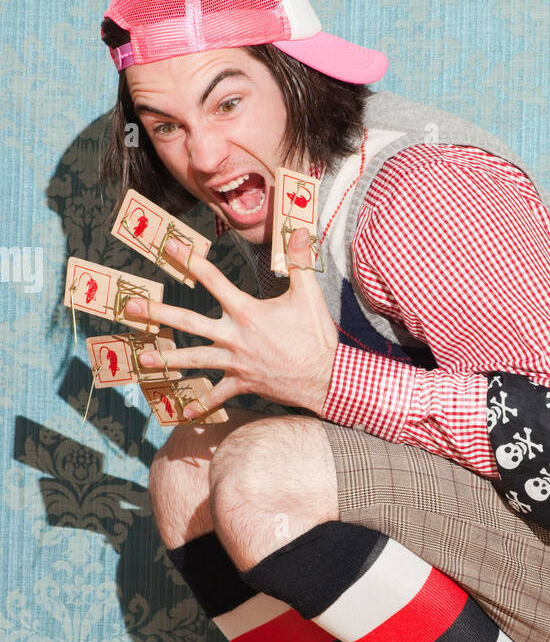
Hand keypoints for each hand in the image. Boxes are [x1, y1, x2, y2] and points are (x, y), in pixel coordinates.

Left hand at [125, 230, 337, 417]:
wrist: (325, 377)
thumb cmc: (316, 336)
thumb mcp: (309, 294)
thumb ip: (299, 261)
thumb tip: (297, 230)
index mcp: (247, 312)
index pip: (213, 280)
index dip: (192, 262)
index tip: (173, 249)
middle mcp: (234, 337)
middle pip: (189, 322)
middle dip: (159, 313)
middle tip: (133, 307)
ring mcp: (235, 363)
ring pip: (194, 359)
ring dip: (167, 359)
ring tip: (143, 360)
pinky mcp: (242, 384)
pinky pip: (217, 395)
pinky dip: (201, 404)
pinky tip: (185, 411)